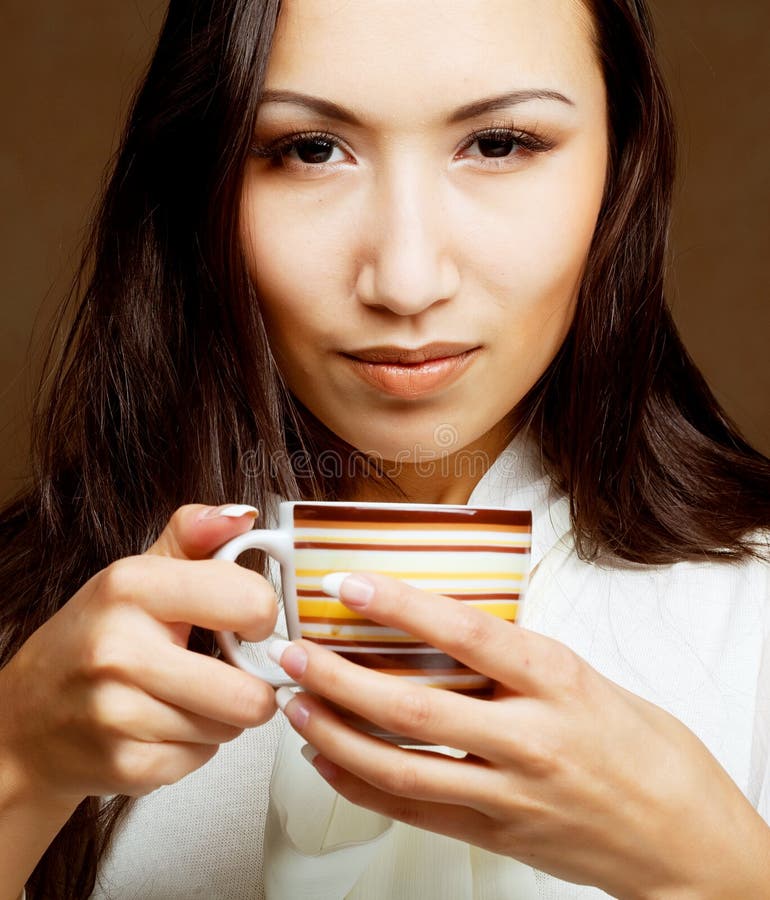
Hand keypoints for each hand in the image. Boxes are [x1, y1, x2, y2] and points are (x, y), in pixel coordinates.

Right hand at [0, 504, 278, 807]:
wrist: (26, 721)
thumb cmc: (95, 639)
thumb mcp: (138, 574)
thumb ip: (194, 536)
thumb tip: (243, 516)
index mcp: (132, 587)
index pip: (249, 601)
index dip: (264, 616)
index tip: (249, 622)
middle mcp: (121, 649)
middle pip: (249, 691)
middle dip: (252, 685)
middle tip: (229, 671)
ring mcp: (119, 713)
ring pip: (230, 727)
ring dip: (221, 716)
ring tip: (186, 695)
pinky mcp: (123, 764)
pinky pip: (201, 758)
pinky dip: (194, 746)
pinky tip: (163, 724)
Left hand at [271, 573, 769, 899]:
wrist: (685, 844)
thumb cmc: (647, 752)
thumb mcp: (588, 679)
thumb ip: (517, 659)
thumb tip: (445, 629)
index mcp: (557, 683)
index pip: (465, 633)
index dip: (400, 607)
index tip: (350, 585)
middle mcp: (529, 740)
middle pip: (415, 708)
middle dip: (341, 678)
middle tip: (296, 651)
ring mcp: (509, 795)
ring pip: (402, 768)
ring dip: (337, 734)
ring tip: (296, 703)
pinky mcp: (495, 836)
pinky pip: (414, 812)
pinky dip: (361, 786)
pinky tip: (328, 760)